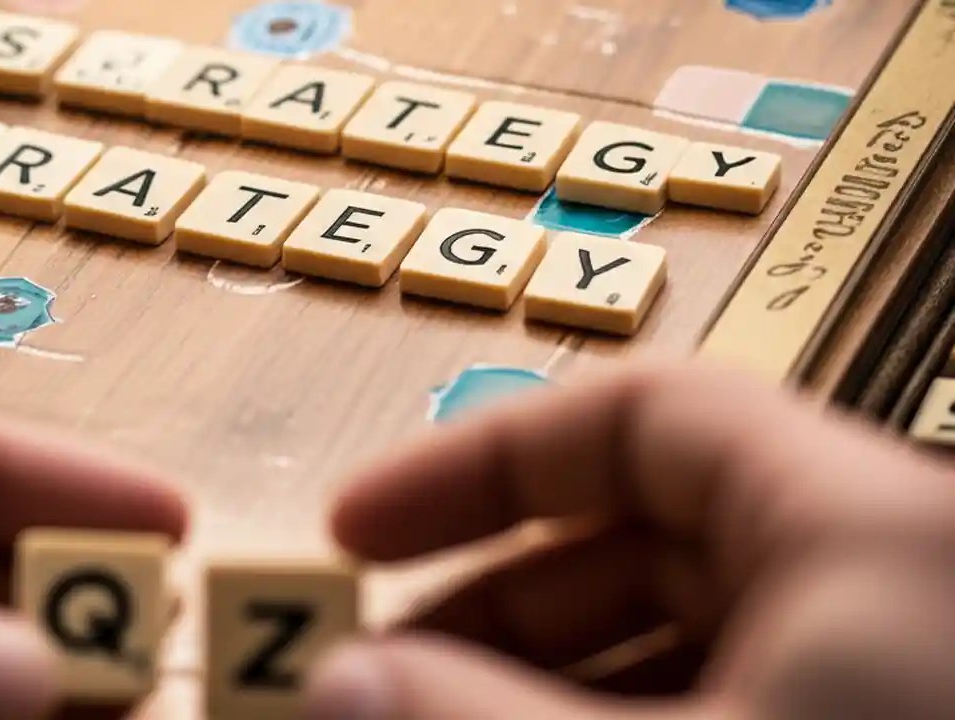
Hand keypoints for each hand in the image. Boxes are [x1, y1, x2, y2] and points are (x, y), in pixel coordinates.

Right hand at [306, 363, 954, 718]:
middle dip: (493, 603)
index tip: (361, 528)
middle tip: (382, 671)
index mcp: (860, 528)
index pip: (635, 420)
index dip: (477, 464)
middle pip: (638, 538)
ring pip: (675, 640)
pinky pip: (723, 708)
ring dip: (545, 683)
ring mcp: (880, 674)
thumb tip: (342, 686)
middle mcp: (879, 582)